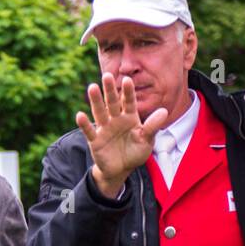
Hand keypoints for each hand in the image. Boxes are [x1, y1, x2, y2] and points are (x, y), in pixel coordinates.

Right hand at [75, 72, 168, 198]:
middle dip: (110, 90)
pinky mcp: (95, 141)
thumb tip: (164, 111)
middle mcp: (116, 119)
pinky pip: (89, 131)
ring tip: (92, 87)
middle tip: (107, 75)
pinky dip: (84, 124)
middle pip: (112, 102)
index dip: (128, 92)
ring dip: (95, 101)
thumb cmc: (135, 152)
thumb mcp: (147, 140)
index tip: (128, 80)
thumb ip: (153, 126)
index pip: (129, 101)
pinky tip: (80, 115)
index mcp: (130, 117)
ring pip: (99, 112)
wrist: (121, 170)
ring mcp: (104, 129)